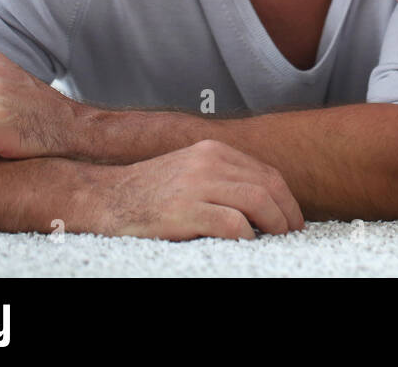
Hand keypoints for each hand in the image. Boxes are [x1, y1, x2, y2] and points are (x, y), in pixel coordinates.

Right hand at [89, 141, 303, 239]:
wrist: (104, 198)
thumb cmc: (149, 192)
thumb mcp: (190, 171)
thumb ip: (222, 178)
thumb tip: (263, 202)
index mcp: (213, 151)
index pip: (266, 173)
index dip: (287, 199)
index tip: (293, 219)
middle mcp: (208, 162)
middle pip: (267, 186)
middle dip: (286, 213)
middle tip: (292, 234)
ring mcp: (196, 185)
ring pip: (256, 202)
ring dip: (274, 224)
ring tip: (276, 240)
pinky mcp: (184, 211)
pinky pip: (232, 224)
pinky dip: (247, 237)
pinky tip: (248, 245)